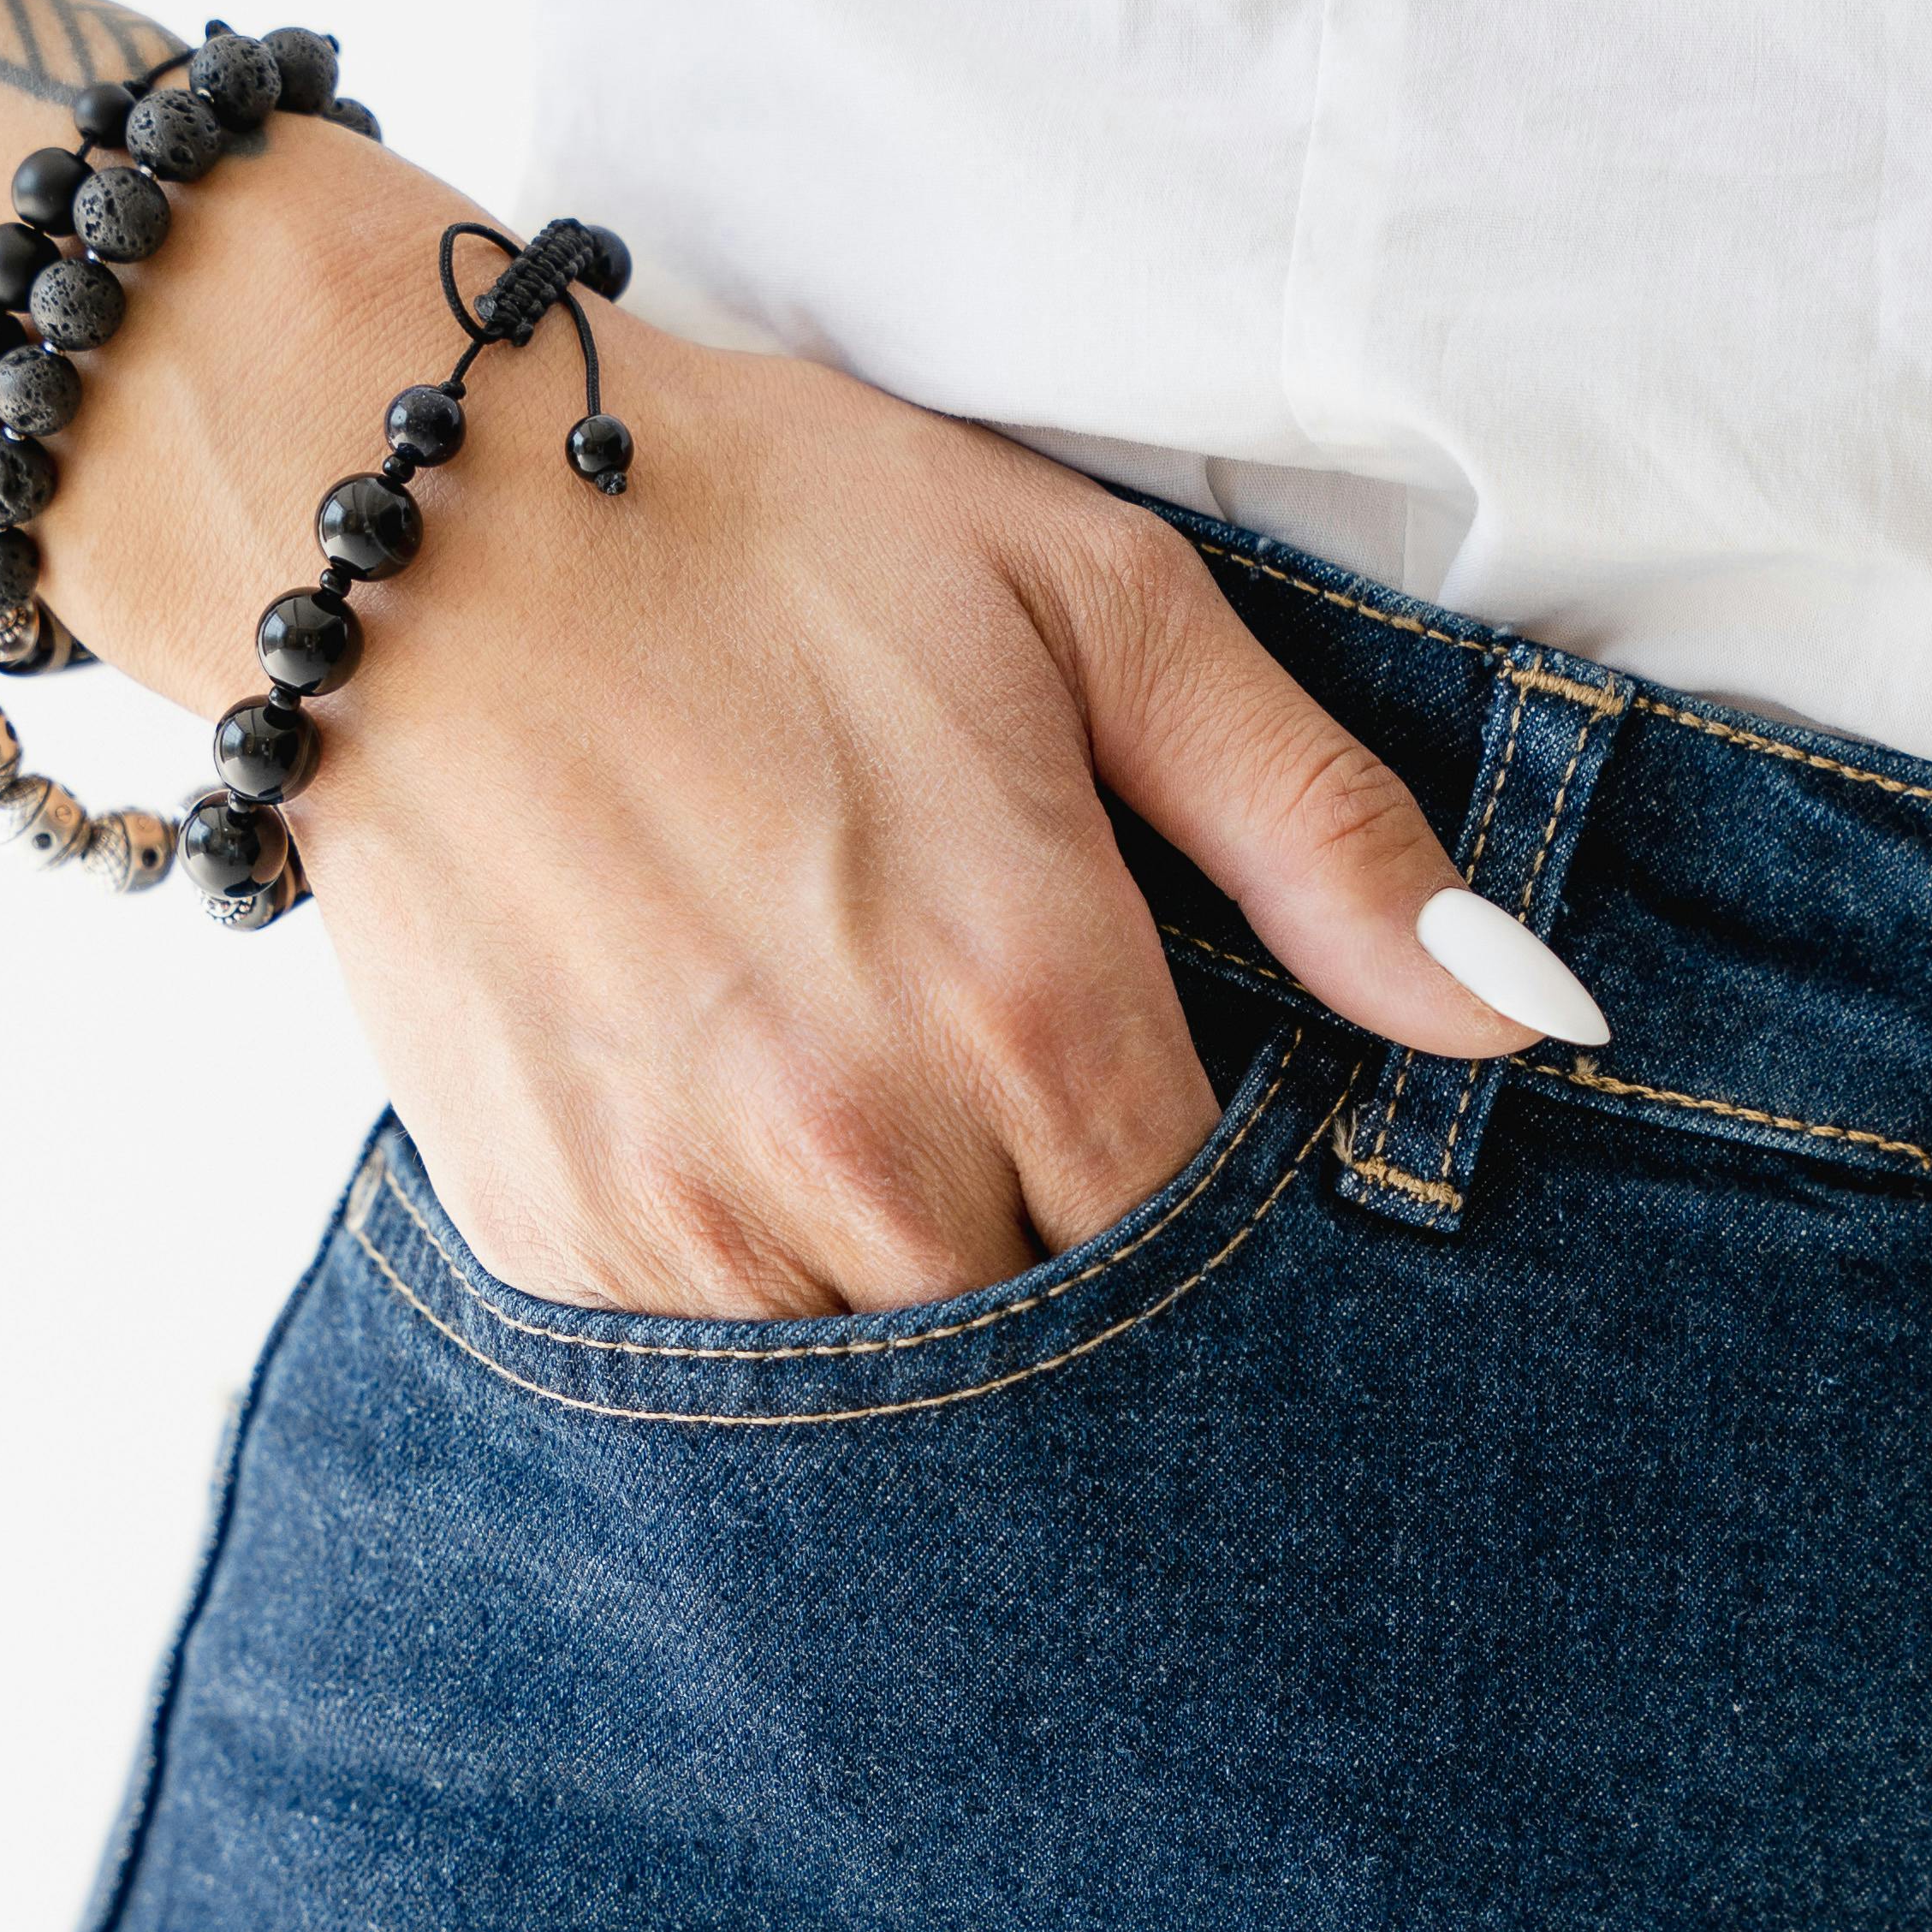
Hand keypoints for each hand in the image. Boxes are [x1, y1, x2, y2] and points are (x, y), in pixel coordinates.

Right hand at [49, 129, 1568, 1316]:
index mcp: (1026, 995)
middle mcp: (864, 1140)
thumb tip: (1523, 1017)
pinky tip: (782, 1188)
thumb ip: (1321, 830)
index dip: (1239, 1236)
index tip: (1219, 1171)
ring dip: (937, 1319)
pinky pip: (721, 1380)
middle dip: (1097, 1291)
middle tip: (1066, 1178)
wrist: (408, 530)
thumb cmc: (773, 536)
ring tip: (925, 1183)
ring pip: (897, 1401)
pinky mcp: (556, 1239)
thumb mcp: (1095, 605)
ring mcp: (694, 1212)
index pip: (1213, 1244)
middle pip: (1067, 1351)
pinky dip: (778, 1318)